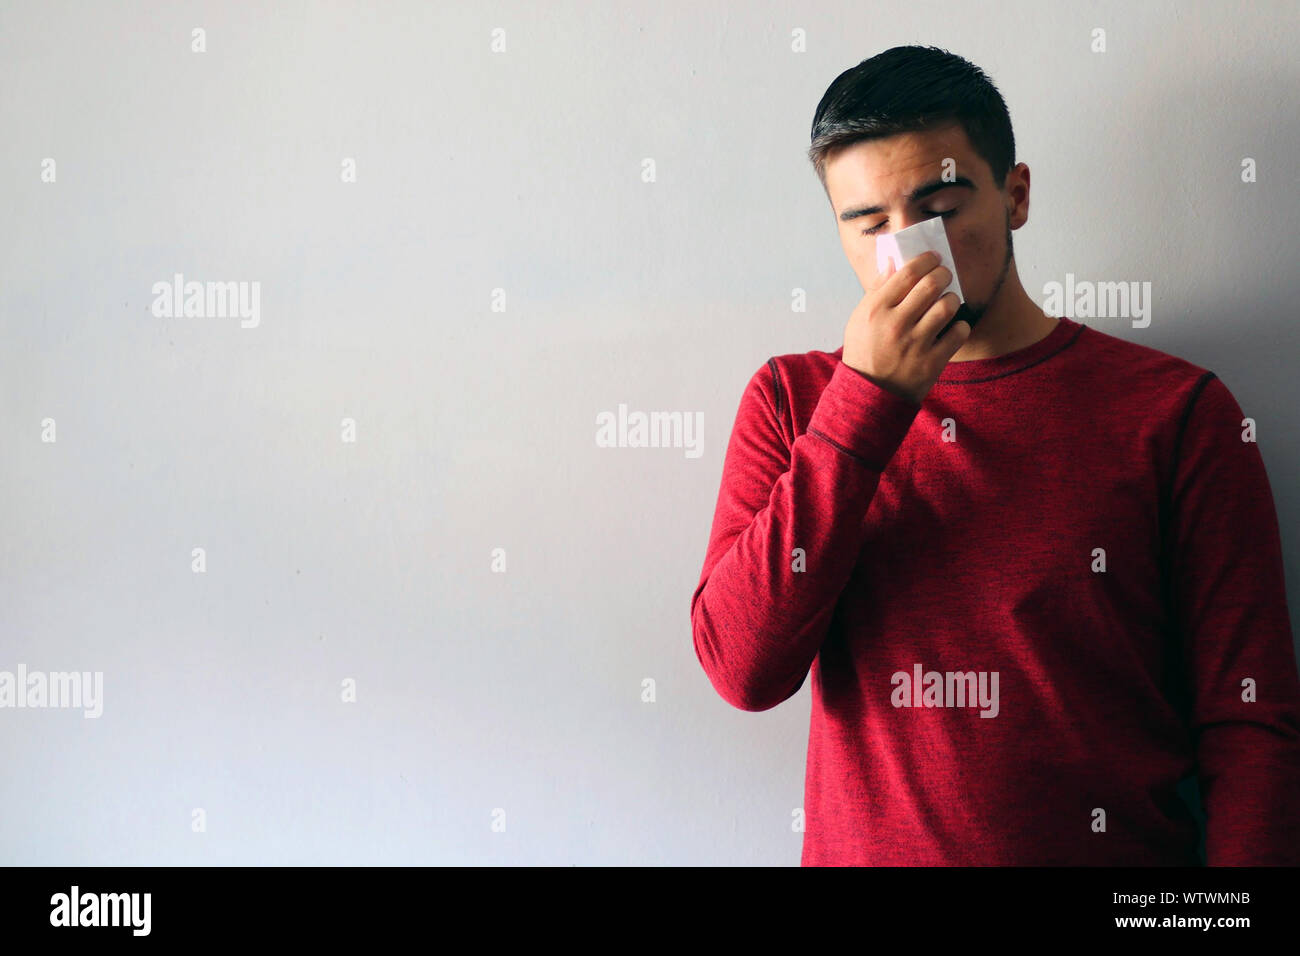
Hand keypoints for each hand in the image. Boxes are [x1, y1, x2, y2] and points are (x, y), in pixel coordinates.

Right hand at [842, 250, 970, 404]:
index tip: (933, 259)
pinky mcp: (932, 363)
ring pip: (948, 305)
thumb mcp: (860, 318)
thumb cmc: (865, 351)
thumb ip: (877, 290)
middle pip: (932, 284)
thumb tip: (892, 261)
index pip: (908, 273)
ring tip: (946, 302)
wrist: (869, 394)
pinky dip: (959, 327)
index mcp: (876, 310)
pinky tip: (951, 327)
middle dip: (943, 274)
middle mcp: (896, 325)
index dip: (926, 260)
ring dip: (951, 299)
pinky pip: (959, 333)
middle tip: (944, 276)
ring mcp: (915, 344)